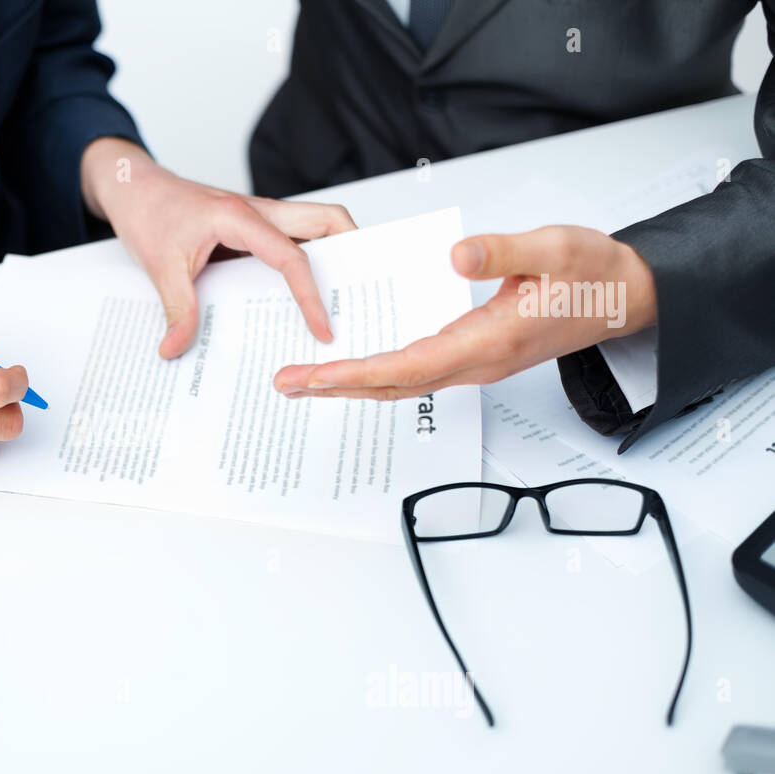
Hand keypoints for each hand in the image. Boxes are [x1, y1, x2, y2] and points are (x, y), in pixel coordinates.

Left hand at [81, 137, 356, 358]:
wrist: (133, 187)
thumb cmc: (148, 212)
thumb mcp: (158, 267)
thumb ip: (176, 310)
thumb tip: (175, 350)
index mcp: (241, 217)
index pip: (292, 257)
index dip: (311, 296)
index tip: (323, 329)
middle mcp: (260, 212)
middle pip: (327, 220)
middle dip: (354, 250)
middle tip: (363, 294)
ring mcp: (260, 219)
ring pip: (316, 226)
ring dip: (334, 255)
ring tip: (344, 298)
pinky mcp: (253, 229)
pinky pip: (291, 242)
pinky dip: (305, 263)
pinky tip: (300, 297)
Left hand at [273, 225, 657, 398]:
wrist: (625, 295)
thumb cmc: (593, 273)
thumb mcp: (553, 247)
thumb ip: (503, 252)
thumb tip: (456, 255)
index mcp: (489, 340)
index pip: (408, 366)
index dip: (357, 374)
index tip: (314, 376)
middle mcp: (477, 361)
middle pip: (393, 385)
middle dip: (336, 387)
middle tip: (286, 382)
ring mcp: (474, 362)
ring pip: (401, 383)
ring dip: (351, 384)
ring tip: (303, 380)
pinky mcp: (473, 353)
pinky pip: (415, 371)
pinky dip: (377, 373)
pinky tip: (351, 366)